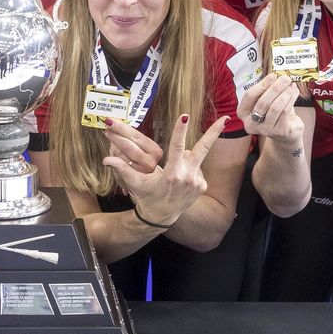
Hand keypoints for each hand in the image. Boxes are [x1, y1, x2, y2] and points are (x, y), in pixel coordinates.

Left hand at [102, 118, 163, 174]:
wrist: (144, 182)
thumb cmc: (140, 160)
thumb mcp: (140, 147)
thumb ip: (130, 136)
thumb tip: (115, 123)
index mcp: (155, 151)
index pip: (137, 136)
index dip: (122, 128)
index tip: (110, 121)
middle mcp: (150, 162)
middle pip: (128, 145)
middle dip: (115, 135)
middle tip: (106, 128)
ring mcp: (139, 172)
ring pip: (119, 154)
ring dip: (113, 147)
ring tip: (113, 143)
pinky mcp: (129, 179)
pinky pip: (115, 164)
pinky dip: (111, 158)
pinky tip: (111, 155)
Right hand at [104, 114, 227, 226]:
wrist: (161, 217)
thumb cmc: (146, 197)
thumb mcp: (134, 184)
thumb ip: (122, 169)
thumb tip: (105, 159)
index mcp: (172, 174)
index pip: (177, 147)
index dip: (180, 130)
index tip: (185, 115)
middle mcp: (188, 177)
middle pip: (203, 148)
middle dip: (214, 132)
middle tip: (227, 117)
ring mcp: (197, 182)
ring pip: (195, 158)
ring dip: (188, 156)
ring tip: (177, 170)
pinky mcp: (202, 185)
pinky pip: (197, 169)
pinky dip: (190, 168)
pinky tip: (181, 178)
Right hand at [238, 74, 303, 148]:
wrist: (286, 132)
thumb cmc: (273, 112)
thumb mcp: (265, 100)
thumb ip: (266, 90)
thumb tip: (276, 77)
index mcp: (243, 113)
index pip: (249, 96)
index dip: (261, 85)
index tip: (272, 76)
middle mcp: (251, 123)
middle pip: (263, 102)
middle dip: (275, 88)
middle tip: (285, 78)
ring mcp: (265, 129)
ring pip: (275, 107)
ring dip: (285, 93)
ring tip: (291, 85)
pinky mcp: (279, 131)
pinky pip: (285, 112)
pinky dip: (291, 100)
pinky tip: (294, 93)